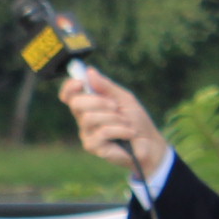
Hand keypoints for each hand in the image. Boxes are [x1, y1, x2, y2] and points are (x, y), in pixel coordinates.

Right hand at [62, 62, 167, 181]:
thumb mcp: (124, 98)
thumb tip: (89, 72)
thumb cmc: (136, 120)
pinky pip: (102, 132)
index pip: (69, 95)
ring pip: (89, 118)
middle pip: (75, 103)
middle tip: (115, 106)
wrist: (149, 143)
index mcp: (89, 104)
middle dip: (97, 101)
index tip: (81, 82)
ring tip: (126, 123)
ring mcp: (86, 133)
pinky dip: (120, 130)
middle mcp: (84, 118)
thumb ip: (106, 87)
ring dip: (114, 118)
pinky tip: (129, 134)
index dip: (70, 87)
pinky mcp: (92, 146)